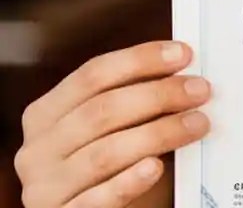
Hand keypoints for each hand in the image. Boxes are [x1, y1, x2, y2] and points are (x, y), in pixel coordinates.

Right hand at [14, 41, 212, 207]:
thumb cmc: (101, 167)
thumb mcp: (103, 130)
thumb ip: (128, 103)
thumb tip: (181, 74)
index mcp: (45, 116)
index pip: (91, 76)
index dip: (139, 60)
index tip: (182, 54)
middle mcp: (37, 151)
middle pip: (101, 111)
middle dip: (158, 95)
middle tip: (199, 90)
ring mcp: (46, 188)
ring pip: (104, 154)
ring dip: (159, 134)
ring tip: (197, 124)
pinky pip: (98, 199)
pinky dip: (129, 181)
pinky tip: (156, 167)